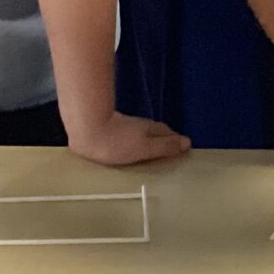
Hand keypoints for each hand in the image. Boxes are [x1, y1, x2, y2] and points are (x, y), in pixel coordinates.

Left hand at [68, 112, 190, 166]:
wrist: (85, 130)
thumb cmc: (117, 143)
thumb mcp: (145, 148)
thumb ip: (164, 147)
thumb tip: (188, 142)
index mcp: (150, 129)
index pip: (168, 133)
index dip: (175, 140)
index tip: (182, 148)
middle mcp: (139, 125)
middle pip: (156, 130)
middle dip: (164, 138)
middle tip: (169, 149)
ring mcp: (123, 124)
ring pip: (142, 131)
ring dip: (149, 138)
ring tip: (151, 149)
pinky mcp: (108, 127)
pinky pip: (128, 133)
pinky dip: (134, 138)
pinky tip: (129, 145)